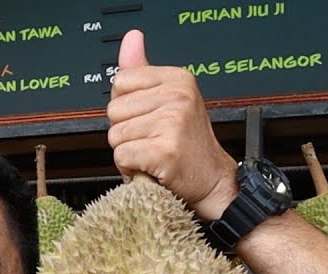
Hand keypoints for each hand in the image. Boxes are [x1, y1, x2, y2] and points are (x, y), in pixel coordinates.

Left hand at [106, 31, 236, 218]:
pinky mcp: (166, 150)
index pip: (120, 81)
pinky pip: (122, 156)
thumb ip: (142, 70)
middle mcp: (178, 95)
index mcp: (177, 78)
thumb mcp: (168, 99)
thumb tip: (131, 38)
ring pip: (115, 136)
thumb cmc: (187, 144)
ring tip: (154, 154)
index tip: (150, 119)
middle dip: (126, 132)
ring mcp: (173, 122)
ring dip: (129, 153)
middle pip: (114, 110)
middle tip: (153, 141)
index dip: (127, 108)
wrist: (213, 180)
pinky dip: (131, 169)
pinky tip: (153, 167)